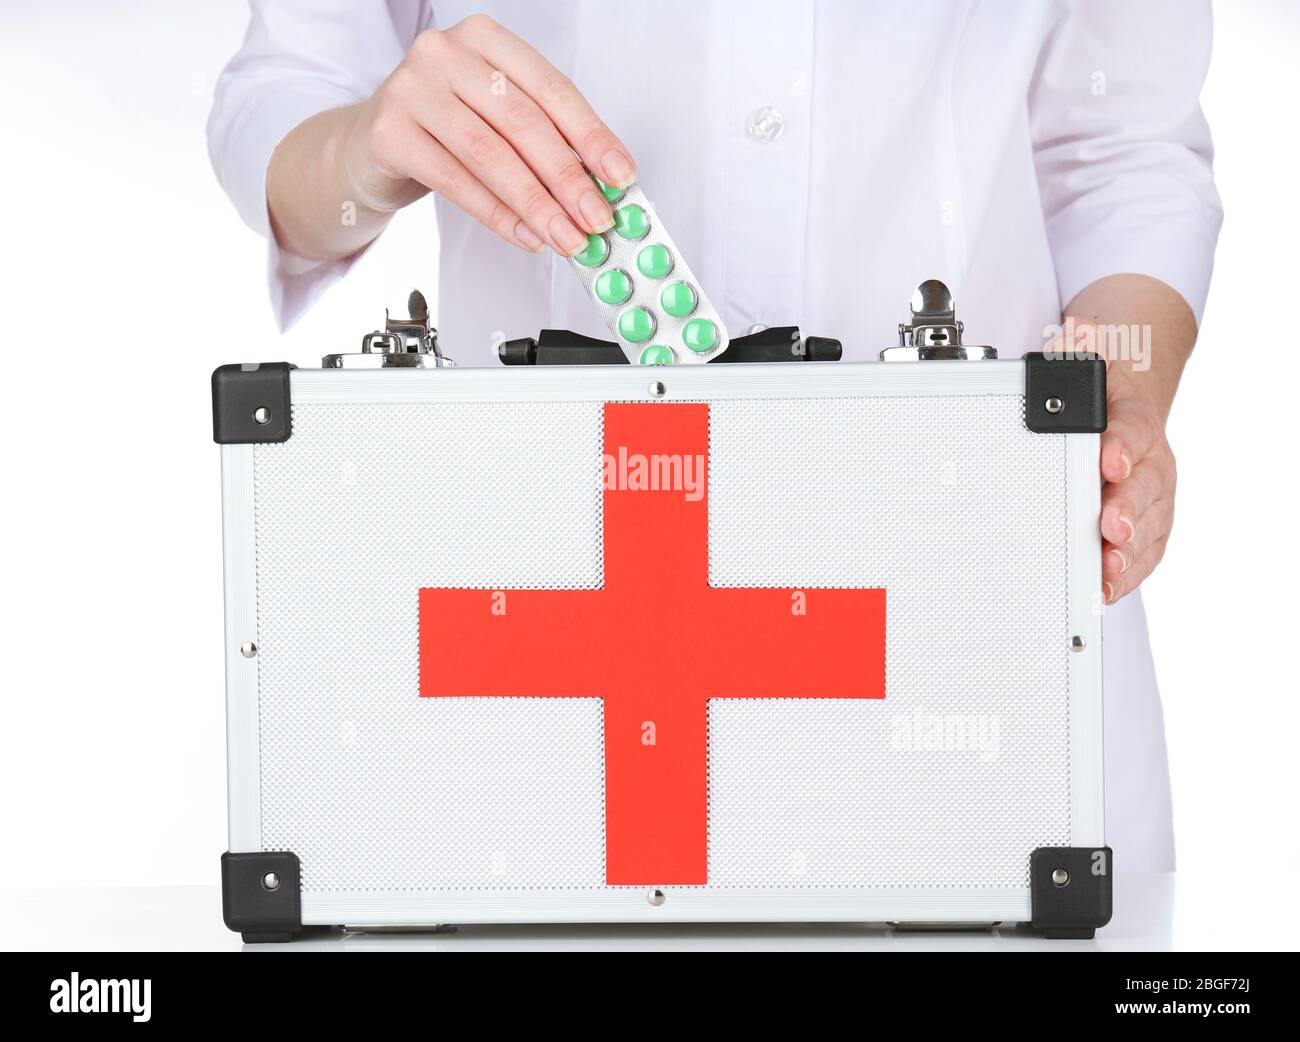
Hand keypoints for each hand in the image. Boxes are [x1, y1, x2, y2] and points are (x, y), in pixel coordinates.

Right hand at [271, 13, 635, 260]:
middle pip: (523, 123)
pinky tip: (524, 235)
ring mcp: (412, 88)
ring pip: (490, 154)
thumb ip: (543, 141)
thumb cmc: (441, 128)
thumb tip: (599, 187)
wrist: (367, 145)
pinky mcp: (389, 131)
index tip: (620, 176)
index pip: (552, 89)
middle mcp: (446, 53)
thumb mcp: (494, 118)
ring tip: (565, 237)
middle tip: (597, 219)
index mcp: (486, 40)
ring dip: (536, 204)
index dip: (592, 136)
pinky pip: (455, 180)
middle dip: (568, 179)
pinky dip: (496, 214)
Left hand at [1098, 359, 1176, 604]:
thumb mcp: (1087, 367)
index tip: (1109, 460)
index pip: (1133, 430)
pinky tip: (1107, 587)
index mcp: (1134, 420)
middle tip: (1109, 525)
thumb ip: (1078, 351)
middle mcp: (1150, 461)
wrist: (1125, 413)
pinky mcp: (1147, 527)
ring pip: (1149, 524)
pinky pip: (1144, 553)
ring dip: (1128, 548)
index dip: (1122, 445)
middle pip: (1145, 486)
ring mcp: (1151, 497)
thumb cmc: (1101, 400)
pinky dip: (1126, 573)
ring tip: (1108, 565)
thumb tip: (1078, 333)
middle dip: (1127, 508)